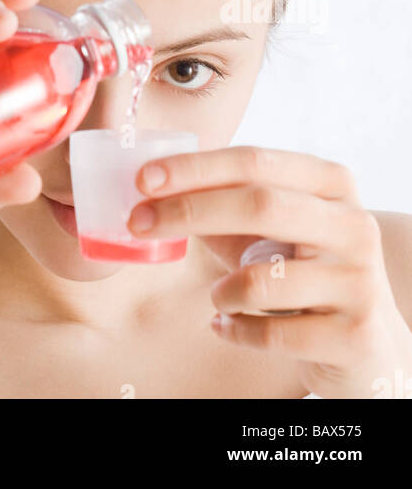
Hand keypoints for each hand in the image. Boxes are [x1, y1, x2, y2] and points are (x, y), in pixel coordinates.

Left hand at [129, 145, 411, 398]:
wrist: (369, 345)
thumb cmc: (301, 274)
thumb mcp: (269, 230)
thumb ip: (224, 204)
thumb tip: (149, 187)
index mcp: (330, 183)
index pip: (255, 162)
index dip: (196, 168)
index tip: (144, 179)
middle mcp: (352, 224)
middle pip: (260, 205)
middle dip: (189, 210)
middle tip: (138, 222)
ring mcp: (358, 281)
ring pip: (264, 279)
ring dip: (223, 289)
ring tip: (221, 297)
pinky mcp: (354, 335)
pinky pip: (272, 333)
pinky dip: (237, 329)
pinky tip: (230, 325)